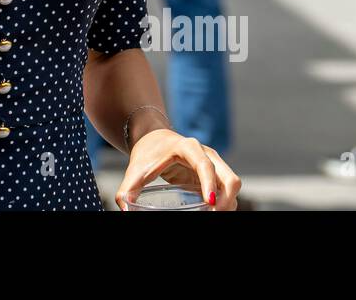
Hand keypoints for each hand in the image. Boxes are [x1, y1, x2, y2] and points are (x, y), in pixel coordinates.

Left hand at [115, 128, 241, 210]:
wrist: (154, 140)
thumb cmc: (147, 153)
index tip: (209, 202)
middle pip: (229, 177)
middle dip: (226, 199)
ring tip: (211, 215)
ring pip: (232, 186)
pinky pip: (227, 191)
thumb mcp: (136, 169)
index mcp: (188, 147)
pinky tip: (212, 213)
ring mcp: (214, 164)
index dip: (209, 183)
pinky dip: (225, 204)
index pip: (205, 165)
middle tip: (213, 215)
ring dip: (228, 204)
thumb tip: (124, 209)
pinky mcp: (214, 176)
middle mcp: (207, 154)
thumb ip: (127, 189)